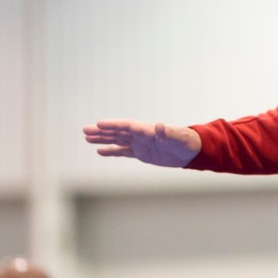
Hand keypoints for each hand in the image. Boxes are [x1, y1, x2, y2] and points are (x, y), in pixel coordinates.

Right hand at [82, 119, 200, 167]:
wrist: (192, 151)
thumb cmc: (186, 141)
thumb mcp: (177, 137)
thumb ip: (166, 132)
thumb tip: (158, 126)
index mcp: (147, 130)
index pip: (126, 125)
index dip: (113, 124)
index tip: (98, 124)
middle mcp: (141, 135)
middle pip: (117, 131)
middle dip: (101, 131)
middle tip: (85, 130)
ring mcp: (140, 144)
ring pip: (117, 140)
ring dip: (103, 139)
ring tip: (87, 138)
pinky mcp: (142, 153)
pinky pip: (123, 151)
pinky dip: (112, 151)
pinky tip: (100, 151)